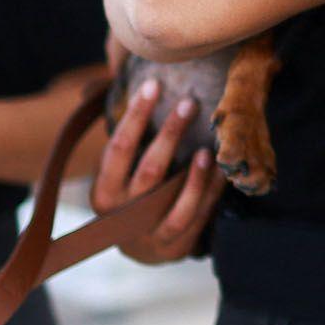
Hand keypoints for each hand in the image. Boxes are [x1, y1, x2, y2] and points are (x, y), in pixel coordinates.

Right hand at [91, 79, 226, 264]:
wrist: (138, 247)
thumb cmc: (129, 193)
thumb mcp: (117, 171)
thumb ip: (123, 132)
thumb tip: (108, 77)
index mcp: (103, 191)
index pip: (118, 148)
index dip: (135, 115)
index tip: (153, 85)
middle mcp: (123, 215)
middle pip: (149, 170)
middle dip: (170, 134)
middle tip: (189, 103)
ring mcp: (150, 235)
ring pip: (176, 204)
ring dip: (195, 175)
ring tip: (208, 148)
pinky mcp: (175, 247)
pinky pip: (198, 218)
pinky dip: (211, 193)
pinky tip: (221, 171)